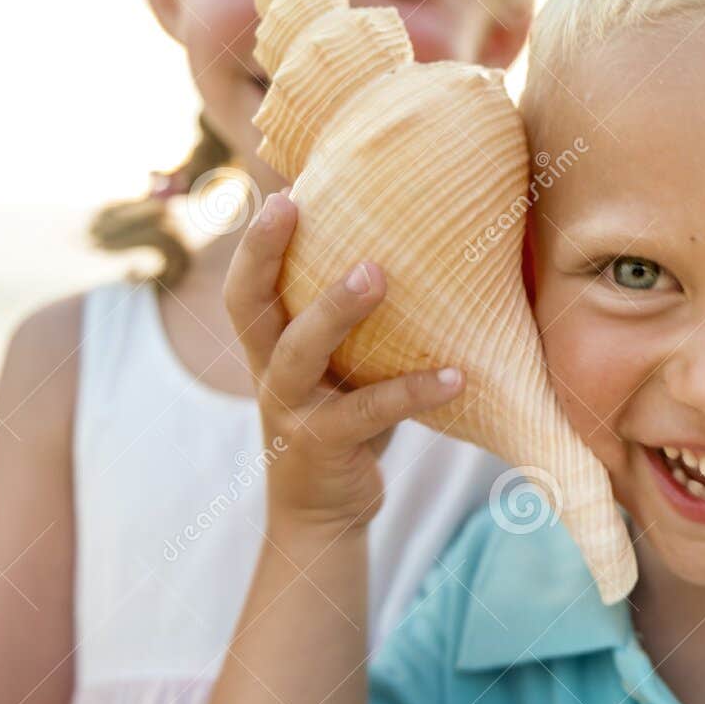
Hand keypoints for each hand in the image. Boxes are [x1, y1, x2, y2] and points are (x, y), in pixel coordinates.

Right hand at [224, 191, 464, 532]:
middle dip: (262, 252)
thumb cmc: (343, 423)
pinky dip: (414, 392)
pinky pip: (369, 411)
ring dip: (335, 309)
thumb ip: (355, 327)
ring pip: (299, 352)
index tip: (280, 189)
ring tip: (378, 273)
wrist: (324, 515)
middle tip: (296, 204)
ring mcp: (291, 411)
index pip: (246, 287)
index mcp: (269, 348)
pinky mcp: (323, 446)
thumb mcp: (338, 372)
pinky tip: (458, 375)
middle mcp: (269, 373)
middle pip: (250, 306)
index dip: (253, 240)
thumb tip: (420, 255)